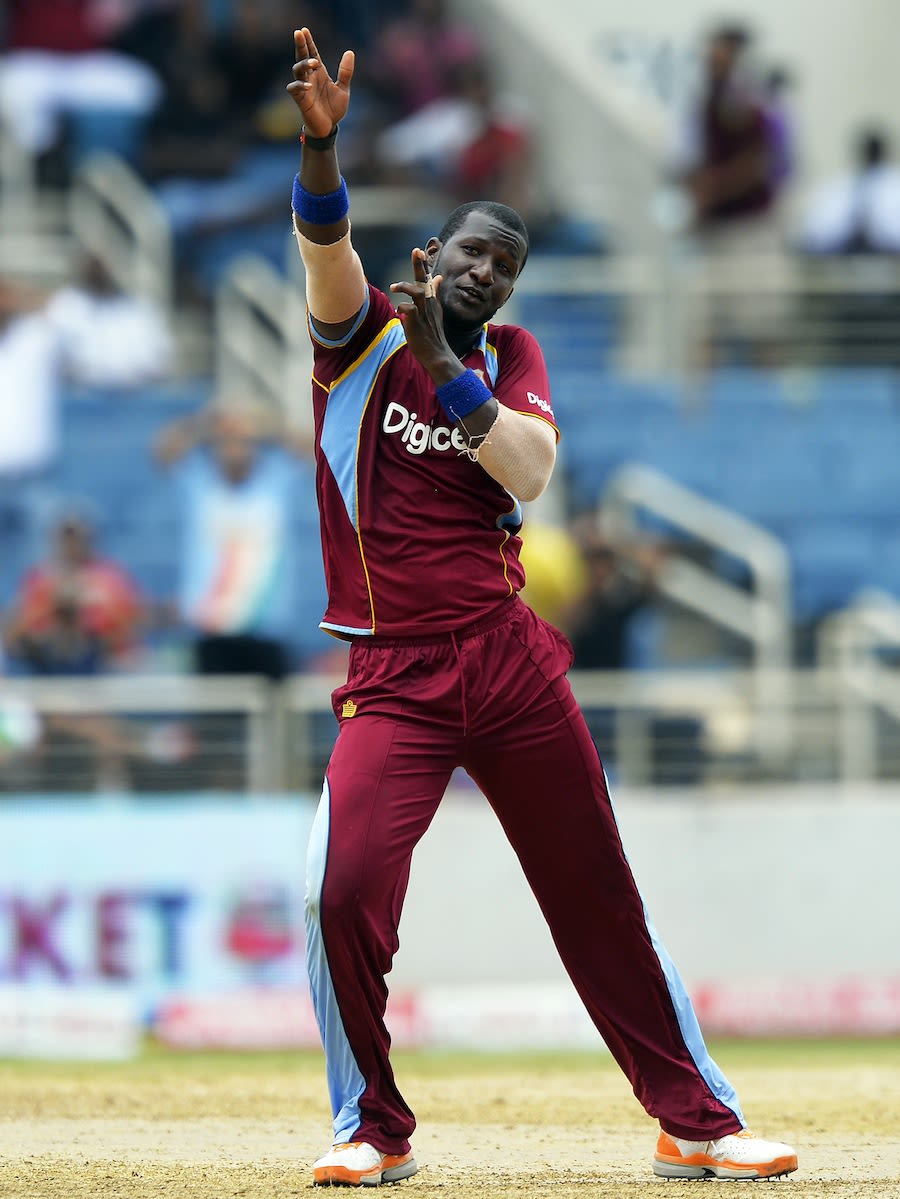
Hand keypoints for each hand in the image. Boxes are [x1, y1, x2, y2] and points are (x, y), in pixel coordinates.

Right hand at [286, 27, 353, 136]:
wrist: (329, 127)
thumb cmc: (333, 108)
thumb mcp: (343, 88)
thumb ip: (345, 72)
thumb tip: (350, 52)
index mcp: (319, 73)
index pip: (312, 53)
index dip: (308, 42)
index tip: (304, 30)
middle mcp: (310, 77)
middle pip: (302, 57)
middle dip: (300, 45)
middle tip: (299, 33)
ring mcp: (304, 87)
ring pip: (297, 70)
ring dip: (303, 64)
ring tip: (313, 62)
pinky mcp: (300, 100)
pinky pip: (294, 89)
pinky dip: (300, 85)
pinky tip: (308, 85)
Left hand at [389, 249, 452, 378]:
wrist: (437, 354)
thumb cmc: (433, 334)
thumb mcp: (436, 311)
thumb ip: (435, 293)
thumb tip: (437, 276)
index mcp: (432, 301)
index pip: (427, 279)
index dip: (422, 265)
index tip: (417, 251)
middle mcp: (429, 304)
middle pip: (424, 281)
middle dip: (419, 265)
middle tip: (415, 251)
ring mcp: (424, 313)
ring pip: (417, 292)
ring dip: (405, 287)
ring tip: (393, 287)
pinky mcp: (417, 323)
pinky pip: (408, 310)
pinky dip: (401, 308)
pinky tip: (398, 313)